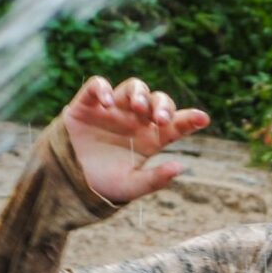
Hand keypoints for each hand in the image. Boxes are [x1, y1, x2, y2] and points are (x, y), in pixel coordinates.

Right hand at [61, 75, 209, 203]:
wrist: (67, 183)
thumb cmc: (102, 184)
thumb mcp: (130, 187)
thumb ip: (154, 179)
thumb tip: (180, 167)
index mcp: (151, 138)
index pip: (176, 123)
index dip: (191, 119)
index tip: (203, 119)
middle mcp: (135, 119)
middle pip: (157, 100)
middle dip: (162, 105)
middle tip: (160, 119)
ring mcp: (113, 109)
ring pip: (133, 87)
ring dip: (139, 94)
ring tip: (138, 108)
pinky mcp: (88, 103)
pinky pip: (97, 85)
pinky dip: (103, 88)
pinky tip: (107, 103)